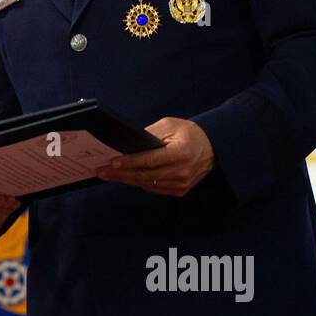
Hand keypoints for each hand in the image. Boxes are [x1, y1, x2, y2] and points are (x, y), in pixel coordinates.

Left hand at [95, 117, 215, 196]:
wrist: (213, 148)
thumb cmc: (190, 133)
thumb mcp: (171, 125)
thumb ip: (150, 134)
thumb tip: (129, 144)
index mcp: (180, 154)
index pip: (149, 160)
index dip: (129, 162)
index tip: (112, 162)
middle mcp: (181, 172)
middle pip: (145, 175)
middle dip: (121, 174)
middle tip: (101, 172)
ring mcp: (181, 184)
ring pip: (147, 184)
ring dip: (127, 180)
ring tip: (110, 175)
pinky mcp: (180, 191)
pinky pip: (154, 189)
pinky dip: (140, 183)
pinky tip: (127, 178)